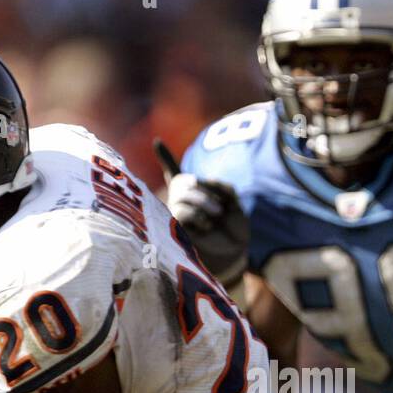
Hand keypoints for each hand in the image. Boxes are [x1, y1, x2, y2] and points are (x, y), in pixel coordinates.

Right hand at [156, 138, 248, 285]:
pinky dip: (197, 215)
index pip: (174, 171)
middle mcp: (180, 201)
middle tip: (219, 208)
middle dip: (202, 190)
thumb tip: (201, 182)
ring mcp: (176, 214)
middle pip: (181, 183)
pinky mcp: (176, 229)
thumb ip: (220, 186)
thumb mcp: (231, 200)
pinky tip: (206, 226)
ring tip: (216, 216)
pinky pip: (180, 211)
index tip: (156, 141)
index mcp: (192, 192)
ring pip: (181, 195)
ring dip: (203, 202)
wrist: (235, 251)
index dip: (164, 156)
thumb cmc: (232, 227)